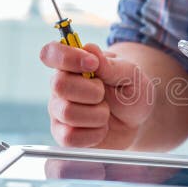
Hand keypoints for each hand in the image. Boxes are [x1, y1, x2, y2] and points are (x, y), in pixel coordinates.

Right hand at [40, 42, 154, 148]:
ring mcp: (59, 112)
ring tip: (105, 112)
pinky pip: (70, 137)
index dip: (67, 57)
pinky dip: (94, 134)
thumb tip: (89, 49)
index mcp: (72, 65)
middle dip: (92, 91)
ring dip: (98, 114)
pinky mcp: (63, 135)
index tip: (92, 64)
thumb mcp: (130, 74)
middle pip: (59, 85)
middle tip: (104, 94)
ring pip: (68, 112)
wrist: (136, 122)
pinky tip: (100, 129)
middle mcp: (60, 87)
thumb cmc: (130, 93)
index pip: (51, 53)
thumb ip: (110, 64)